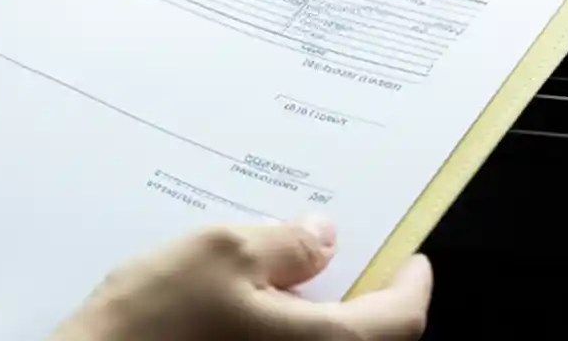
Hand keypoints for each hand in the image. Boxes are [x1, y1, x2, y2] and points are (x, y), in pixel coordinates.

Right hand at [51, 218, 431, 340]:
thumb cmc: (156, 318)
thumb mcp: (222, 251)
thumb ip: (285, 243)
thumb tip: (323, 237)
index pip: (401, 318)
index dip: (411, 282)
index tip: (410, 254)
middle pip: (363, 336)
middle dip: (360, 289)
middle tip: (340, 246)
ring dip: (314, 305)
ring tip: (285, 260)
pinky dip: (280, 322)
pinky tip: (248, 293)